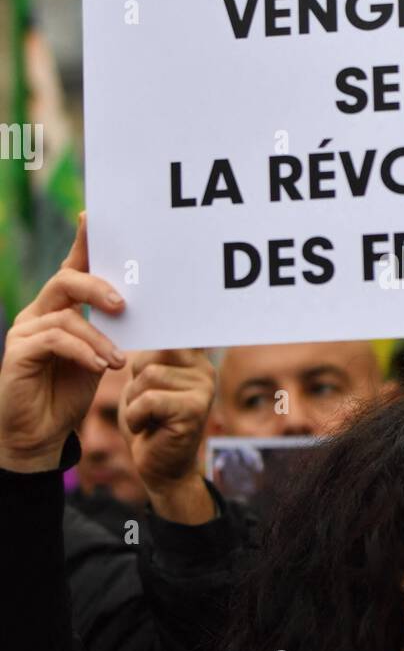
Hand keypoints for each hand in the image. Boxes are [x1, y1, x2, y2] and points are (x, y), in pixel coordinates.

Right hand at [0, 215, 125, 471]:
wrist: (41, 434)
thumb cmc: (69, 393)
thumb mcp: (98, 356)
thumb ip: (109, 330)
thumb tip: (138, 306)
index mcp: (60, 308)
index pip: (73, 268)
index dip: (83, 242)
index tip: (93, 216)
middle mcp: (39, 313)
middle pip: (65, 280)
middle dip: (97, 287)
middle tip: (122, 306)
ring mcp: (25, 331)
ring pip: (65, 315)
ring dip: (98, 338)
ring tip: (116, 361)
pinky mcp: (18, 353)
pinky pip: (54, 340)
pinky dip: (82, 351)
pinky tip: (99, 368)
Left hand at [119, 349, 215, 521]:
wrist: (161, 470)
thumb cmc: (148, 424)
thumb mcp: (144, 385)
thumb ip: (150, 358)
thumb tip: (148, 329)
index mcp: (194, 360)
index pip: (168, 334)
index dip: (149, 347)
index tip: (148, 365)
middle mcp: (205, 370)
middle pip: (152, 355)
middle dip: (135, 381)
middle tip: (145, 406)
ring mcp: (203, 389)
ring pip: (149, 376)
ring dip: (134, 401)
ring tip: (146, 418)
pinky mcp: (194, 410)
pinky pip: (149, 400)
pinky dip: (136, 417)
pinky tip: (146, 428)